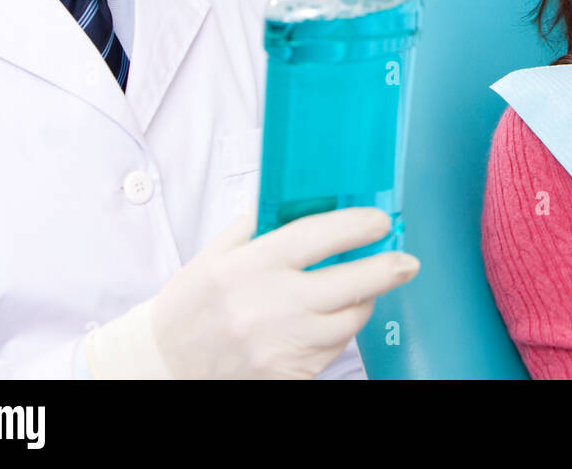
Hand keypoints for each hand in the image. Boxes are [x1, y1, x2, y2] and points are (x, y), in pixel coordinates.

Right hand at [87, 206, 418, 378]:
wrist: (165, 362)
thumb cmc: (193, 302)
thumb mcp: (219, 252)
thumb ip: (262, 223)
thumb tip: (309, 196)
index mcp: (252, 266)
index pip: (320, 237)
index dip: (359, 226)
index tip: (381, 221)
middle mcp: (270, 306)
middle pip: (352, 284)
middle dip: (388, 269)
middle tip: (406, 262)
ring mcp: (281, 346)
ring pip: (349, 320)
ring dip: (361, 302)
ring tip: (357, 290)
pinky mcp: (288, 375)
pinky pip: (333, 352)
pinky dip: (336, 334)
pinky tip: (326, 321)